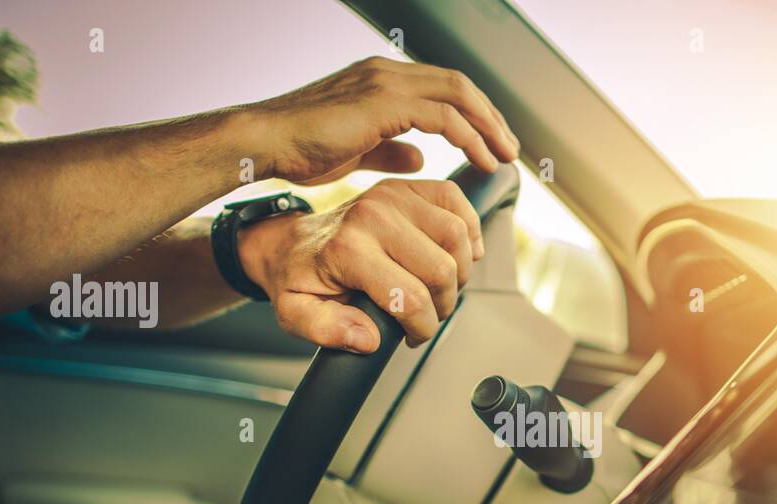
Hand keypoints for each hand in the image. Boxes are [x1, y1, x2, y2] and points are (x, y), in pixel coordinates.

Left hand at [238, 178, 482, 351]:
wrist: (292, 243)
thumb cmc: (299, 279)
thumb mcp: (296, 313)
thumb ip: (327, 330)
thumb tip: (367, 338)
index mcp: (347, 249)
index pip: (410, 298)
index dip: (422, 328)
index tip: (412, 335)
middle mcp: (372, 217)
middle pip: (441, 270)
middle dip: (443, 303)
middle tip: (428, 314)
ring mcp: (392, 196)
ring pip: (456, 237)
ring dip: (460, 270)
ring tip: (440, 286)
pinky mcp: (406, 187)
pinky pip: (455, 200)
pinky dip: (467, 227)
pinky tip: (457, 251)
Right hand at [246, 57, 518, 183]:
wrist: (266, 142)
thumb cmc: (300, 149)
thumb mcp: (356, 150)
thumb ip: (390, 148)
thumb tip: (421, 156)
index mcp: (381, 81)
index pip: (443, 88)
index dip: (474, 114)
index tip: (493, 142)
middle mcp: (387, 72)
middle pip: (459, 85)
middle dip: (491, 117)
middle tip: (511, 149)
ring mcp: (385, 82)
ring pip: (458, 94)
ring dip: (488, 126)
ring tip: (505, 156)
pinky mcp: (383, 101)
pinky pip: (443, 115)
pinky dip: (470, 137)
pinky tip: (482, 159)